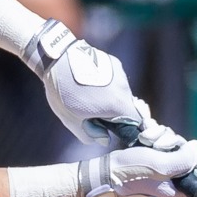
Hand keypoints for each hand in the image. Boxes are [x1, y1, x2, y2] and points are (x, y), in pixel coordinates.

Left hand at [24, 20, 145, 144]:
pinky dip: (108, 85)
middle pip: (129, 107)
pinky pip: (116, 80)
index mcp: (117, 104)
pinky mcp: (113, 62)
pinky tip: (91, 84)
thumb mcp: (73, 121)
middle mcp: (124, 87)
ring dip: (111, 98)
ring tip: (91, 97)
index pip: (138, 122)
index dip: (130, 129)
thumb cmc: (64, 91)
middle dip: (117, 114)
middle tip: (97, 115)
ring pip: (122, 92)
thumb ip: (91, 135)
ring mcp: (120, 73)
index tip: (118, 131)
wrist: (58, 58)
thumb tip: (104, 139)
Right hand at [81, 138, 196, 196]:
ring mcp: (163, 175)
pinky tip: (142, 140)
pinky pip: (161, 147)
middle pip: (185, 154)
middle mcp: (174, 186)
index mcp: (180, 193)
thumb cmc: (131, 172)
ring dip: (159, 139)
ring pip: (173, 147)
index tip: (173, 149)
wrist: (104, 173)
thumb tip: (196, 148)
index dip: (188, 152)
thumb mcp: (161, 165)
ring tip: (144, 141)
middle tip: (155, 145)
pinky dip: (153, 140)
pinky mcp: (152, 166)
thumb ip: (185, 158)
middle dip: (170, 143)